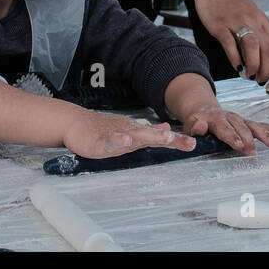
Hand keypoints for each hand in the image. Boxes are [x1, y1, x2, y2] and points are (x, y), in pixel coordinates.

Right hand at [62, 111, 195, 159]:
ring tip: (164, 138)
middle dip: (169, 140)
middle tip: (186, 142)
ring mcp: (115, 134)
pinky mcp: (100, 140)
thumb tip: (167, 130)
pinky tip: (125, 140)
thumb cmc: (102, 129)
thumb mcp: (128, 131)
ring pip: (134, 135)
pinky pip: (110, 140)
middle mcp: (129, 131)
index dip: (176, 141)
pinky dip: (118, 140)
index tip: (193, 145)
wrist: (75, 123)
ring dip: (150, 136)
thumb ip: (148, 133)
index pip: (159, 137)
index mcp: (136, 132)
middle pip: (151, 135)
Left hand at [182, 106, 268, 155]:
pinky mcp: (246, 122)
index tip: (238, 145)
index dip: (232, 136)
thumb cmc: (196, 123)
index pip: (224, 128)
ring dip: (263, 134)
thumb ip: (194, 130)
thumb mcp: (189, 126)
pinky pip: (259, 125)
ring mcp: (239, 119)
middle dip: (248, 139)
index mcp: (214, 119)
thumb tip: (200, 126)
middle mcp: (228, 117)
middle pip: (240, 127)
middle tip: (253, 151)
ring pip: (252, 125)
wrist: (202, 111)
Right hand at [194, 0, 268, 84]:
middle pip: (268, 49)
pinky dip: (235, 57)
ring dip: (254, 65)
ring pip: (252, 46)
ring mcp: (236, 22)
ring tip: (250, 76)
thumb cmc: (232, 2)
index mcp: (262, 22)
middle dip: (268, 70)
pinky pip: (230, 42)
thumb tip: (262, 60)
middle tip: (261, 80)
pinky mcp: (220, 23)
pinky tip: (236, 66)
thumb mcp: (251, 16)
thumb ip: (257, 34)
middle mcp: (253, 21)